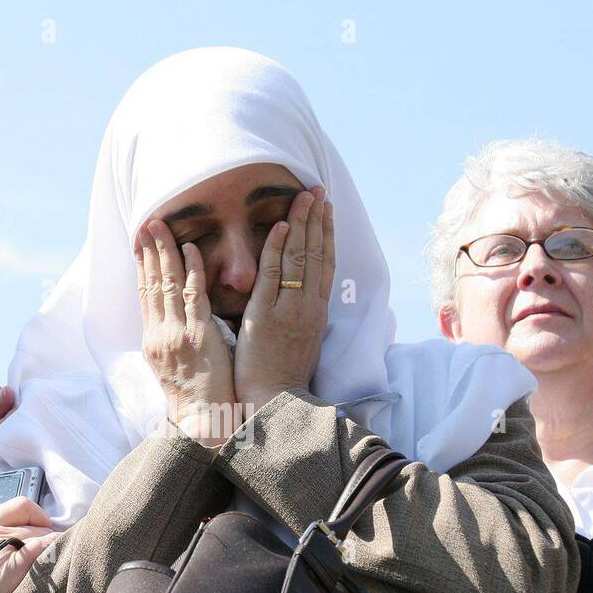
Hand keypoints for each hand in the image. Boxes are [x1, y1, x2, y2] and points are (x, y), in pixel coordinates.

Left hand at [0, 496, 56, 592]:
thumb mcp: (1, 589)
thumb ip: (26, 561)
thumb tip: (49, 540)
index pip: (38, 530)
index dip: (56, 539)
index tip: (66, 549)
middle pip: (23, 516)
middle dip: (42, 527)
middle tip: (54, 546)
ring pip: (2, 517)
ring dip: (21, 525)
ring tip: (32, 544)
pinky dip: (1, 533)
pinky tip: (0, 552)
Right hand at [135, 218, 238, 444]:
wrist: (202, 423)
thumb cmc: (195, 399)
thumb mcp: (173, 368)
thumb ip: (172, 340)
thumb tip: (174, 320)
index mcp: (152, 341)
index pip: (144, 295)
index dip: (141, 266)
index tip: (139, 243)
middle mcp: (159, 334)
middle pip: (150, 284)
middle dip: (148, 251)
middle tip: (145, 222)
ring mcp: (177, 334)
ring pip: (167, 284)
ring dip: (165, 251)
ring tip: (162, 226)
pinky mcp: (199, 336)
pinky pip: (193, 296)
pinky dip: (191, 269)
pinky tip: (191, 249)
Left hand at [234, 187, 334, 412]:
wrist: (274, 402)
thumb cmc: (282, 377)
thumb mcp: (300, 342)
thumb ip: (301, 316)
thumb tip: (301, 297)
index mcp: (316, 313)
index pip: (325, 265)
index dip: (326, 234)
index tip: (326, 209)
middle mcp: (308, 308)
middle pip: (317, 254)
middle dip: (317, 219)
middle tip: (317, 190)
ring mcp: (289, 310)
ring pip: (300, 258)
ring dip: (302, 224)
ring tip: (304, 196)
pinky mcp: (266, 316)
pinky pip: (274, 275)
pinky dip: (279, 248)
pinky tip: (283, 225)